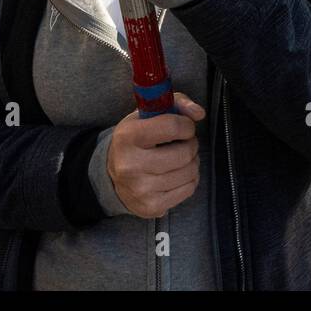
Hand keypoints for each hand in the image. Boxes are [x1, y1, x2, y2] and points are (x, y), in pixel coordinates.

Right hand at [107, 92, 205, 218]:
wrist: (111, 175)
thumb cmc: (135, 140)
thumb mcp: (147, 114)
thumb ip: (177, 104)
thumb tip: (199, 113)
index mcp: (128, 136)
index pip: (172, 126)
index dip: (186, 125)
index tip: (184, 127)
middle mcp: (131, 165)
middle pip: (184, 154)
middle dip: (191, 145)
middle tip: (184, 143)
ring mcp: (141, 189)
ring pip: (190, 172)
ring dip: (192, 162)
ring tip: (180, 158)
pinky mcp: (151, 206)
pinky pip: (188, 189)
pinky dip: (190, 179)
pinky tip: (178, 173)